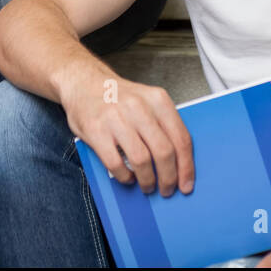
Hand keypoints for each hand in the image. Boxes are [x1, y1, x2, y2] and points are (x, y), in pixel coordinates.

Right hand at [60, 70, 194, 196]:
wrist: (83, 81)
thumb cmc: (118, 97)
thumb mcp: (147, 101)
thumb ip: (162, 125)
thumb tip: (179, 162)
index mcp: (157, 99)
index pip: (181, 138)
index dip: (186, 166)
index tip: (186, 183)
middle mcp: (138, 107)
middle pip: (164, 152)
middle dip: (168, 178)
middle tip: (167, 189)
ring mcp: (116, 119)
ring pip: (141, 160)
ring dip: (147, 180)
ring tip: (147, 185)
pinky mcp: (96, 131)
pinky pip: (116, 164)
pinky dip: (125, 176)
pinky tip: (128, 177)